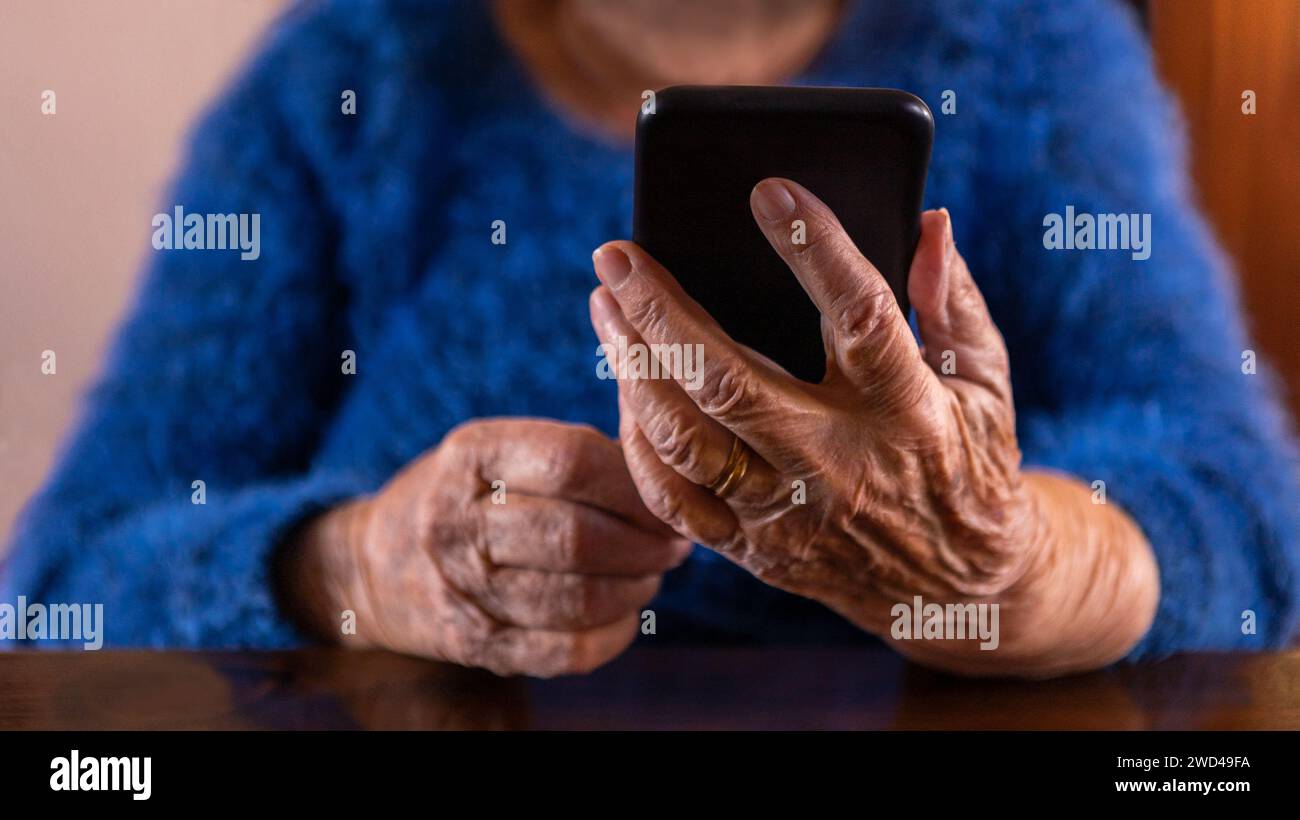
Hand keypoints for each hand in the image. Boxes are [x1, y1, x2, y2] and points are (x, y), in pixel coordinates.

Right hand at [281, 418, 690, 676]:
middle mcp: (458, 522)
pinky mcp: (476, 645)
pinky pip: (565, 652)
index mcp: (471, 456)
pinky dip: (612, 636)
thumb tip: (665, 478)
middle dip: (646, 544)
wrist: (374, 566)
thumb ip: (574, 454)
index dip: (635, 483)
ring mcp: (463, 590)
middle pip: (578, 536)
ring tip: (651, 574)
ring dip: (635, 589)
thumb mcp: (497, 452)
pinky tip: (625, 615)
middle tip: (674, 543)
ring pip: (578, 600)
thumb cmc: (466, 496)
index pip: (571, 462)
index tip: (669, 496)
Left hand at [588, 178, 1156, 675]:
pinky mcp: (755, 549)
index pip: (860, 316)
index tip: (768, 190)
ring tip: (605, 307)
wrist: (956, 589)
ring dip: (631, 368)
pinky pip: (674, 501)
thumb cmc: (969, 463)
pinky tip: (625, 387)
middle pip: (729, 381)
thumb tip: (927, 220)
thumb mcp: (987, 382)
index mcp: (908, 411)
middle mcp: (840, 464)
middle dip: (660, 312)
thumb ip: (955, 301)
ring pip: (685, 440)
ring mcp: (789, 514)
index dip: (815, 248)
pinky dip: (638, 441)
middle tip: (617, 254)